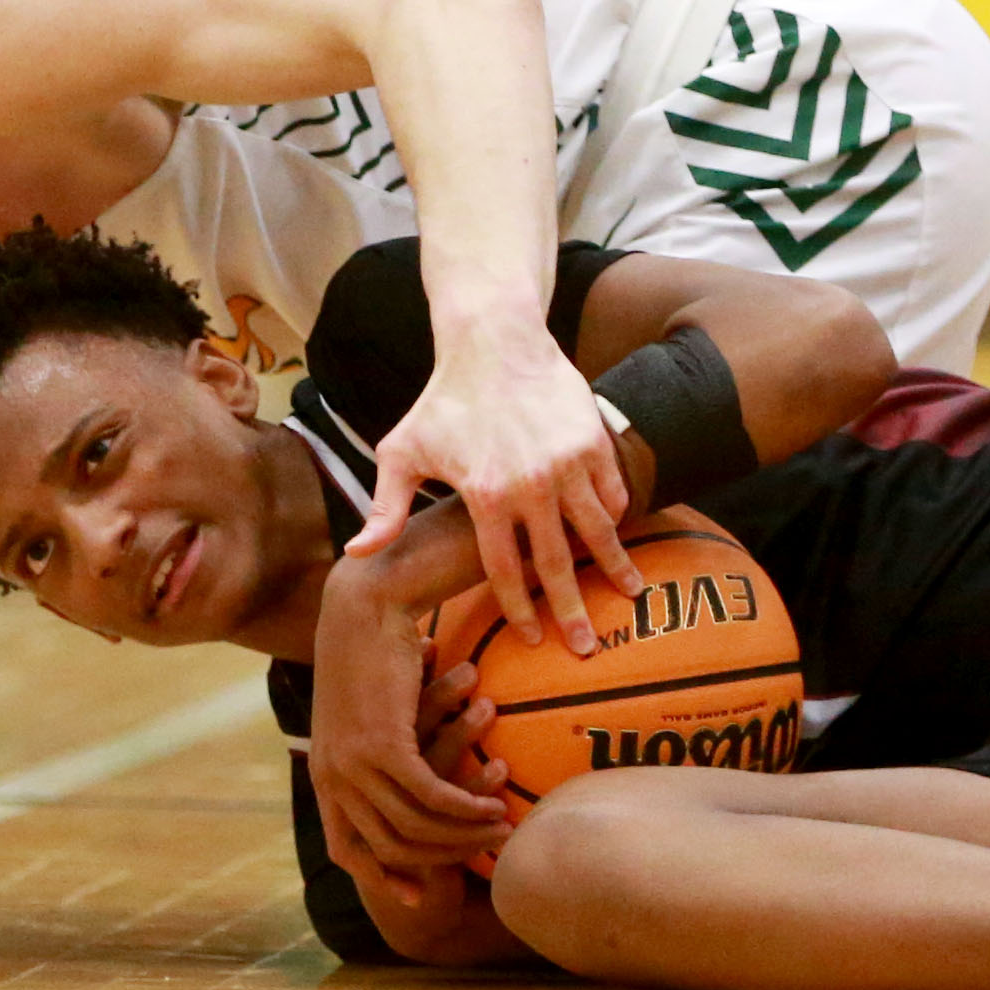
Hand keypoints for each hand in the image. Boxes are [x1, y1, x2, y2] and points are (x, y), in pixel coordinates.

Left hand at [345, 672, 507, 950]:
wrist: (364, 606)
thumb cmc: (373, 653)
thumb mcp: (367, 713)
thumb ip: (377, 753)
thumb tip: (405, 780)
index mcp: (324, 775)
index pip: (344, 850)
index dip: (382, 877)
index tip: (420, 895)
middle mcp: (333, 777)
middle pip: (390, 848)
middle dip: (442, 859)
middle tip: (486, 851)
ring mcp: (354, 765)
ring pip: (415, 827)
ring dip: (463, 835)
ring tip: (501, 826)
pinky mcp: (383, 746)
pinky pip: (431, 796)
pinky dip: (465, 808)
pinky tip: (492, 803)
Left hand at [350, 319, 641, 653]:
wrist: (492, 340)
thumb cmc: (441, 400)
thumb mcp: (402, 451)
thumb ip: (385, 507)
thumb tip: (358, 553)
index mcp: (486, 496)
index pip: (506, 571)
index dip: (519, 610)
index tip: (532, 640)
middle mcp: (532, 485)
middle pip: (558, 565)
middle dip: (573, 612)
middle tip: (585, 649)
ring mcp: (568, 463)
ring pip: (599, 530)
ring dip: (615, 568)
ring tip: (631, 596)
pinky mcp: (593, 441)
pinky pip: (613, 491)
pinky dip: (616, 517)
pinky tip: (617, 536)